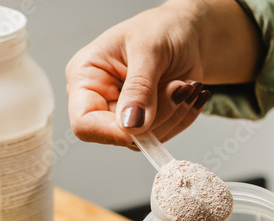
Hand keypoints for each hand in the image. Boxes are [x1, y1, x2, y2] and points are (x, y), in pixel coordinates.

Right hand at [65, 3, 208, 144]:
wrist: (186, 33)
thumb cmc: (161, 28)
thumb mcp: (149, 49)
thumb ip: (139, 88)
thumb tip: (130, 125)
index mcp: (85, 77)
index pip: (84, 122)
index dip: (112, 132)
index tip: (144, 125)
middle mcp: (99, 100)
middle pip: (120, 135)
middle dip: (158, 116)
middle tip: (181, 87)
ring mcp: (123, 115)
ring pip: (145, 140)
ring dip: (175, 115)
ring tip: (187, 85)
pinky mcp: (144, 123)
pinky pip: (162, 136)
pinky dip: (182, 117)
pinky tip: (188, 93)